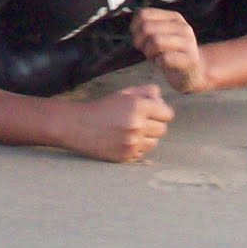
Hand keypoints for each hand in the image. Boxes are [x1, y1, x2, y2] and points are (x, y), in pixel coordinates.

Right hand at [57, 84, 173, 162]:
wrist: (79, 125)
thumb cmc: (102, 108)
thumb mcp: (123, 94)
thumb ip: (145, 92)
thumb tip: (161, 98)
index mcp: (138, 107)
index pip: (167, 114)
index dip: (162, 112)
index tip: (154, 112)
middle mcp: (137, 125)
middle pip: (163, 129)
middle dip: (155, 124)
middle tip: (141, 121)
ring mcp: (132, 143)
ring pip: (154, 142)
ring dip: (147, 137)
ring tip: (132, 131)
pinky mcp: (126, 156)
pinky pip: (143, 153)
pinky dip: (137, 147)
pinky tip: (125, 140)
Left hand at [131, 7, 208, 92]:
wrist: (195, 73)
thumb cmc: (171, 53)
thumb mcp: (160, 34)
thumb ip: (148, 26)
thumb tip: (133, 25)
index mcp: (174, 17)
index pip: (144, 14)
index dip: (135, 28)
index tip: (139, 38)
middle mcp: (183, 27)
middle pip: (147, 27)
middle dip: (140, 42)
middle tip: (145, 51)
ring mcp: (188, 43)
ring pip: (155, 41)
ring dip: (149, 52)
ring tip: (154, 57)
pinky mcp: (190, 60)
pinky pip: (165, 58)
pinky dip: (158, 62)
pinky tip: (162, 64)